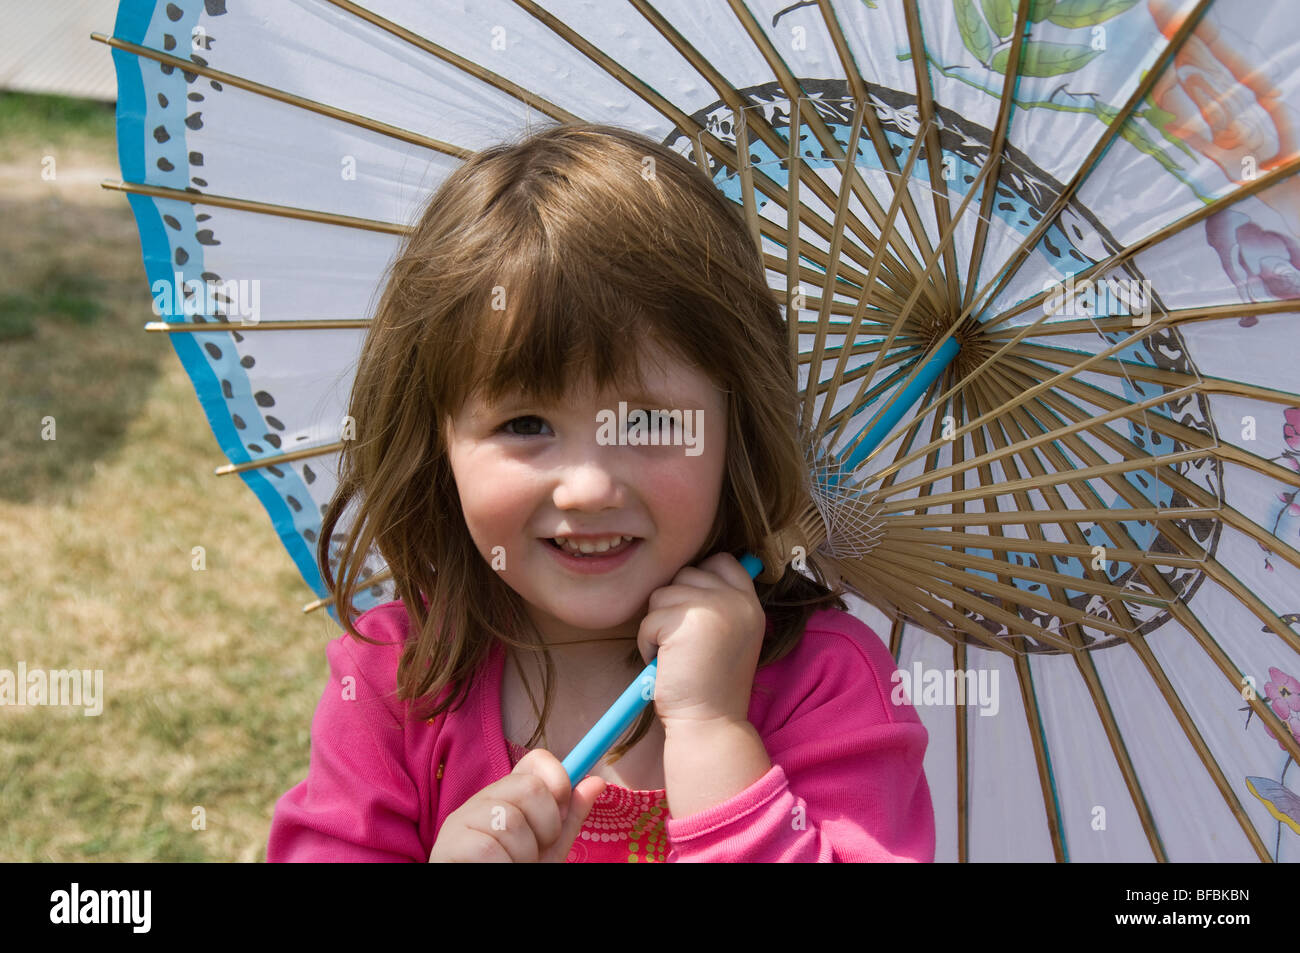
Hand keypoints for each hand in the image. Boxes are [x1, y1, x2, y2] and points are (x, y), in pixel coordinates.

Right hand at [429, 749, 606, 861]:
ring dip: (523, 856)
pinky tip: (496, 871)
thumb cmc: (513, 871)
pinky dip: (504, 867)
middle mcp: (481, 800)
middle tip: (533, 853)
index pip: (537, 760)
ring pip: (511, 822)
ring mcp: (461, 820)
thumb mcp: (548, 848)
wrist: (477, 901)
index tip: (559, 815)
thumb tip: (597, 781)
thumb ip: (569, 818)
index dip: (559, 781)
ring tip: (512, 866)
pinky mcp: (448, 845)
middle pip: (531, 788)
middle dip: (545, 828)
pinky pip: (489, 848)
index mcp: (507, 796)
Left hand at [636, 551, 765, 731]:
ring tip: (674, 656)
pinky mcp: (685, 619)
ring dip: (657, 626)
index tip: (693, 611)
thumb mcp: (731, 637)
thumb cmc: (712, 687)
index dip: (700, 577)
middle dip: (673, 606)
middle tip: (682, 643)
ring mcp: (713, 606)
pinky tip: (664, 665)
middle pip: (686, 574)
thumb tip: (690, 575)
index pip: (724, 561)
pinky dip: (647, 643)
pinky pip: (648, 619)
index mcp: (750, 604)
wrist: (710, 724)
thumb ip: (721, 605)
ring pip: (662, 595)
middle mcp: (737, 600)